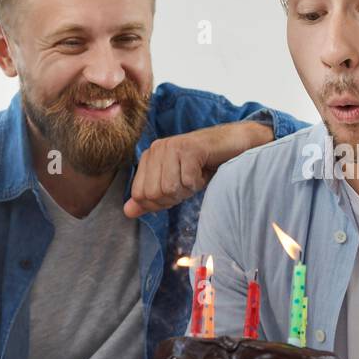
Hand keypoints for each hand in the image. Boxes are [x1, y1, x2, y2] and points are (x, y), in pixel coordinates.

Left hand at [123, 121, 271, 216]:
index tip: (177, 189)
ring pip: (170, 188)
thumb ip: (150, 198)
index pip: (140, 195)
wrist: (231, 145)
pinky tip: (204, 169)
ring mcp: (172, 146)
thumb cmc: (203, 165)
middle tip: (188, 182)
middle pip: (154, 194)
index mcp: (149, 157)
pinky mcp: (189, 148)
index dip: (160, 202)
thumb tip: (127, 212)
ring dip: (188, 189)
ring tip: (196, 175)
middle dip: (175, 197)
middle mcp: (156, 149)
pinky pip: (188, 181)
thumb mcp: (173, 184)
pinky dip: (199, 183)